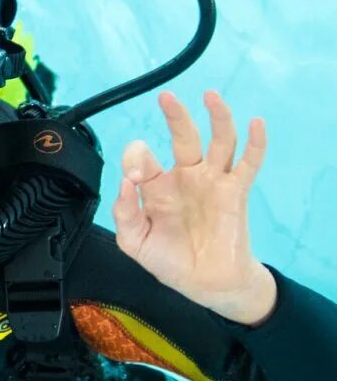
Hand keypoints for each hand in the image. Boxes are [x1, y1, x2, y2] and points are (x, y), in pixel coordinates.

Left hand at [112, 90, 275, 322]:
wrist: (205, 284)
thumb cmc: (170, 260)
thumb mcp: (134, 242)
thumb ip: (124, 213)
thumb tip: (126, 183)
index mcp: (156, 187)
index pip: (143, 159)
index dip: (136, 160)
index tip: (134, 178)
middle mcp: (185, 177)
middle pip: (183, 137)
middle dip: (175, 116)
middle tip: (165, 97)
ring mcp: (212, 182)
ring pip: (218, 141)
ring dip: (217, 117)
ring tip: (210, 96)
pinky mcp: (235, 192)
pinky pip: (248, 164)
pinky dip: (255, 143)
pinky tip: (256, 124)